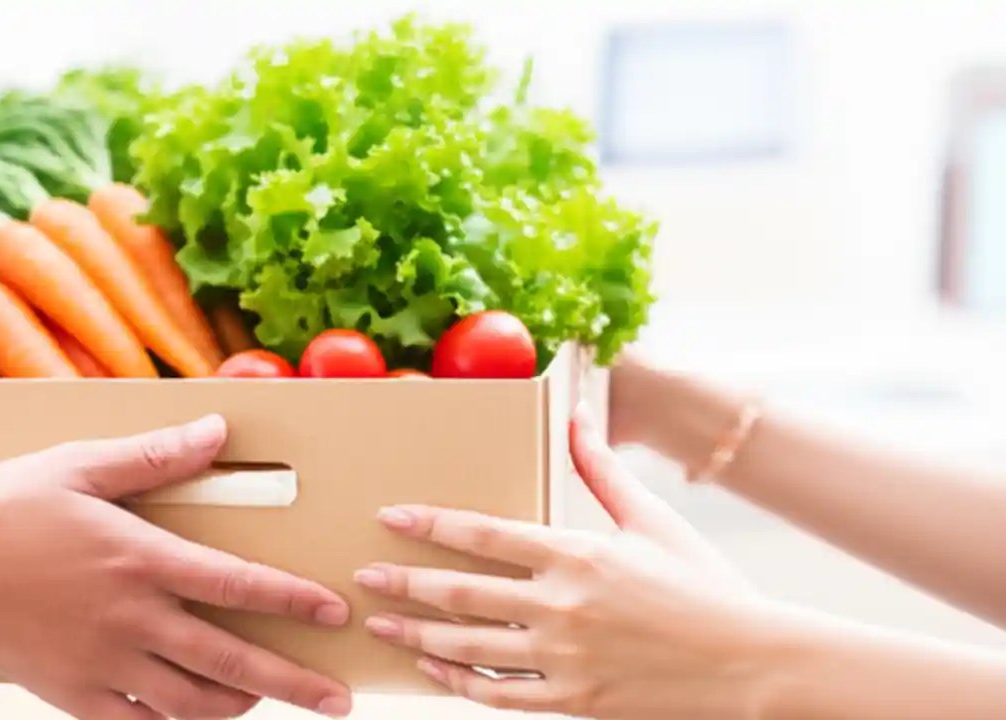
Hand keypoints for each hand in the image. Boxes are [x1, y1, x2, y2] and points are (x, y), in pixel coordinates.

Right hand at [0, 415, 352, 719]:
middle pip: (229, 660)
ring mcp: (101, 664)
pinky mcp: (71, 696)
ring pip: (190, 705)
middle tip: (339, 699)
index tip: (334, 614)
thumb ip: (156, 456)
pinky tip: (195, 719)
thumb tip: (221, 429)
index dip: (292, 600)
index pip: (236, 584)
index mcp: (139, 558)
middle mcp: (129, 618)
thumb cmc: (7, 506)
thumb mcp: (81, 466)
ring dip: (239, 705)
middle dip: (293, 682)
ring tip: (266, 698)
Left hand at [354, 406, 775, 719]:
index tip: (392, 518)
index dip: (432, 525)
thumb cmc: (707, 588)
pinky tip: (435, 670)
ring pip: (471, 647)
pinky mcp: (574, 702)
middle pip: (463, 592)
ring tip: (380, 625)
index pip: (486, 534)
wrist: (754, 665)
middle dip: (406, 582)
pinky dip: (461, 683)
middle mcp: (562, 607)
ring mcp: (565, 659)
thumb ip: (603, 471)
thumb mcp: (653, 521)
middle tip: (363, 575)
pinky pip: (500, 695)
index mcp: (579, 555)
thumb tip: (577, 417)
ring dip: (418, 635)